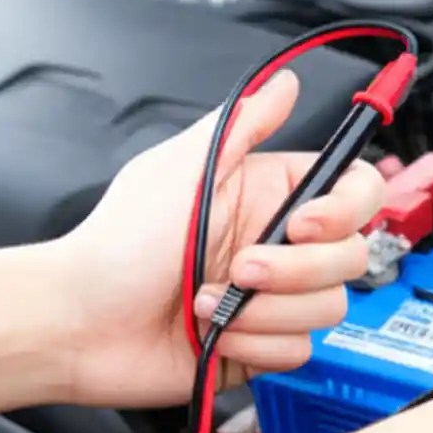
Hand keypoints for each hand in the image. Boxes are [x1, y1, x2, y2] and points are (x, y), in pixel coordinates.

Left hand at [50, 70, 383, 406]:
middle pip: (351, 256)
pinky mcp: (262, 344)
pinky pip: (299, 350)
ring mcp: (273, 297)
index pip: (354, 192)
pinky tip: (213, 332)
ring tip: (209, 299)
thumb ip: (242, 124)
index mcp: (266, 195)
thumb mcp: (181, 171)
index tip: (302, 224)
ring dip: (266, 310)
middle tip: (239, 265)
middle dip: (295, 270)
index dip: (345, 210)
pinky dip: (256, 344)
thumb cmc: (117, 245)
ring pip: (328, 307)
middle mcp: (278, 244)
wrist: (78, 323)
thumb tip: (285, 82)